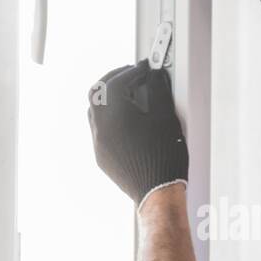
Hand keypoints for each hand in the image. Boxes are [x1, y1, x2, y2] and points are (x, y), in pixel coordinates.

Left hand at [87, 59, 188, 208]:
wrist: (157, 192)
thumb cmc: (164, 157)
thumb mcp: (166, 117)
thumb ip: (158, 91)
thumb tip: (154, 76)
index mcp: (115, 115)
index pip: (117, 82)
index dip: (132, 71)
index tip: (144, 68)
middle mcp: (101, 128)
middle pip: (97, 92)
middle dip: (114, 79)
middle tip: (131, 74)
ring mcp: (98, 143)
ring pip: (94, 110)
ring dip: (108, 98)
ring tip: (128, 95)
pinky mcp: (101, 156)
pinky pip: (98, 129)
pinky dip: (108, 117)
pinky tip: (126, 120)